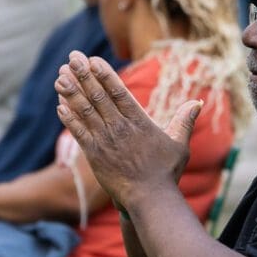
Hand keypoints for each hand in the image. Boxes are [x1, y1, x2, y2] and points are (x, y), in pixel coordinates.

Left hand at [54, 51, 196, 210]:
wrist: (149, 199)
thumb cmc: (165, 172)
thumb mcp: (179, 143)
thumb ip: (184, 120)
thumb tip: (197, 102)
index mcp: (139, 122)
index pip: (119, 92)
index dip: (104, 74)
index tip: (93, 60)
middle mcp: (119, 128)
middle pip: (98, 96)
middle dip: (84, 75)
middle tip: (72, 58)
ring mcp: (105, 141)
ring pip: (85, 111)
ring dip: (71, 92)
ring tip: (60, 76)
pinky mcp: (94, 155)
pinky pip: (78, 133)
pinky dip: (69, 119)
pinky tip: (59, 105)